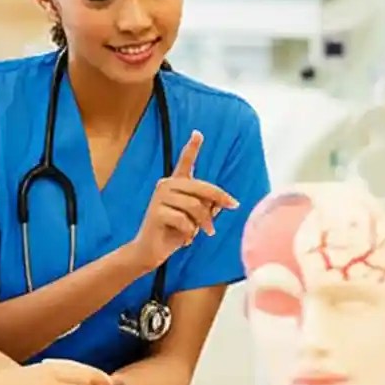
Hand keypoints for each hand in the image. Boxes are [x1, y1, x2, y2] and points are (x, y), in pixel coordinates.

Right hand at [130, 130, 237, 268]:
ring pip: (195, 206)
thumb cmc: (174, 232)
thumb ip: (207, 206)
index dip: (192, 147)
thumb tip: (219, 202)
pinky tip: (184, 239)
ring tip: (198, 233)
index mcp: (176, 184)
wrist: (150, 251)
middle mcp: (166, 185)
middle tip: (233, 206)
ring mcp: (160, 197)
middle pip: (202, 187)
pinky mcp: (156, 212)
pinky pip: (185, 221)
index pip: (185, 162)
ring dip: (202, 223)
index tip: (198, 133)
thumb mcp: (195, 218)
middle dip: (220, 199)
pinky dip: (189, 233)